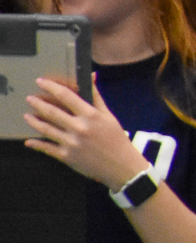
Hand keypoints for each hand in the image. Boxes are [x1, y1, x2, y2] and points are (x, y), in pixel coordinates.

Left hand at [23, 75, 150, 188]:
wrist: (120, 165)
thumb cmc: (116, 139)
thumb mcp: (108, 116)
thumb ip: (96, 97)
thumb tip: (91, 77)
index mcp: (91, 115)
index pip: (66, 96)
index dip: (51, 87)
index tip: (41, 82)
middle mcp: (79, 127)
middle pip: (52, 112)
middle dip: (38, 103)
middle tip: (29, 98)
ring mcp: (71, 143)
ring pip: (46, 129)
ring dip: (34, 122)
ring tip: (27, 116)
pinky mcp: (66, 156)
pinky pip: (47, 148)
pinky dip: (36, 144)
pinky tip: (29, 141)